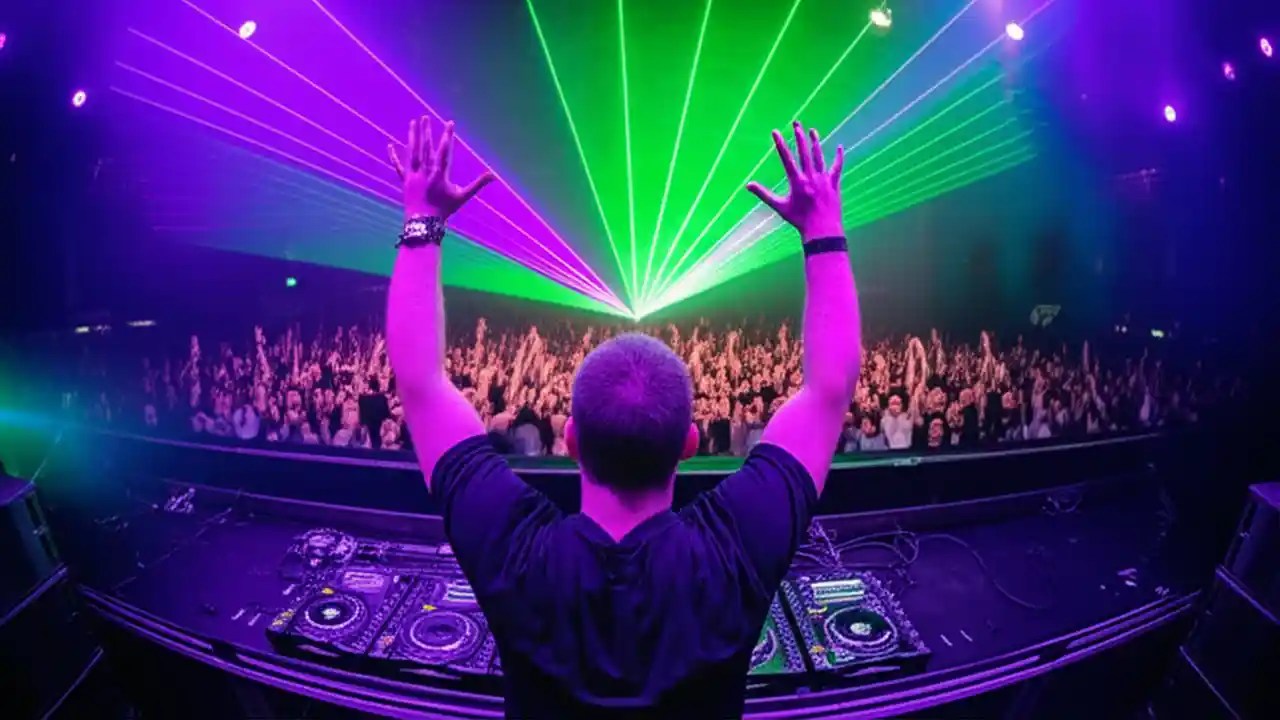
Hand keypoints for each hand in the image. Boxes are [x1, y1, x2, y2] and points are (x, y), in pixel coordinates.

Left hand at [389, 116, 493, 220]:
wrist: (423, 223)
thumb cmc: (444, 210)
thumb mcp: (462, 196)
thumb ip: (478, 184)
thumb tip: (494, 176)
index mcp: (439, 175)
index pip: (444, 152)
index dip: (447, 136)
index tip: (449, 123)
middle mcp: (425, 173)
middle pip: (425, 148)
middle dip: (426, 132)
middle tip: (425, 117)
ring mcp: (413, 176)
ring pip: (412, 152)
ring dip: (413, 137)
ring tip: (413, 122)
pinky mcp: (404, 180)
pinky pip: (398, 166)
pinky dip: (394, 156)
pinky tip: (390, 145)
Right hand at [747, 121, 844, 241]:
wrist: (822, 230)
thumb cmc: (799, 220)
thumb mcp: (780, 207)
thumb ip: (764, 194)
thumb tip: (748, 185)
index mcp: (797, 182)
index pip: (786, 158)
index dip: (780, 144)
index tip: (775, 132)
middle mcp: (811, 177)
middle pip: (804, 153)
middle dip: (800, 137)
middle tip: (797, 123)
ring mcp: (824, 180)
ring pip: (820, 157)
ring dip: (815, 143)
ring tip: (813, 130)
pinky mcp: (834, 184)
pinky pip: (837, 168)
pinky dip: (838, 157)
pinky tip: (839, 147)